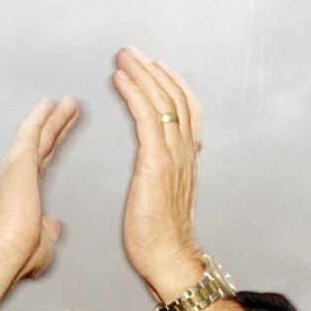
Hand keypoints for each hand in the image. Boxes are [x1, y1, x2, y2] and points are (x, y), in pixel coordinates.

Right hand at [0, 97, 79, 282]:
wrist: (5, 251)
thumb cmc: (18, 254)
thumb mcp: (43, 244)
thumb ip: (49, 232)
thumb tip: (53, 226)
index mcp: (24, 192)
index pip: (44, 161)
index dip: (55, 145)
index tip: (64, 133)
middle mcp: (18, 176)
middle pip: (43, 143)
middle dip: (57, 125)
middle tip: (69, 109)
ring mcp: (17, 167)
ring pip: (39, 134)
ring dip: (54, 117)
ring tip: (69, 101)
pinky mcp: (18, 161)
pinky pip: (31, 132)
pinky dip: (40, 117)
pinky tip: (50, 103)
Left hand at [112, 46, 204, 301]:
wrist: (169, 258)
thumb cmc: (164, 235)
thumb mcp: (176, 193)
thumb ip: (181, 168)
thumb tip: (191, 151)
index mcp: (188, 157)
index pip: (186, 107)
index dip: (171, 82)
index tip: (154, 66)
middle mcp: (186, 151)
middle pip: (175, 95)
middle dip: (152, 69)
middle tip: (133, 52)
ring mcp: (173, 155)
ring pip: (162, 100)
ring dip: (141, 73)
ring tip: (124, 58)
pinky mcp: (156, 162)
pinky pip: (146, 117)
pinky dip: (134, 93)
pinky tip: (120, 81)